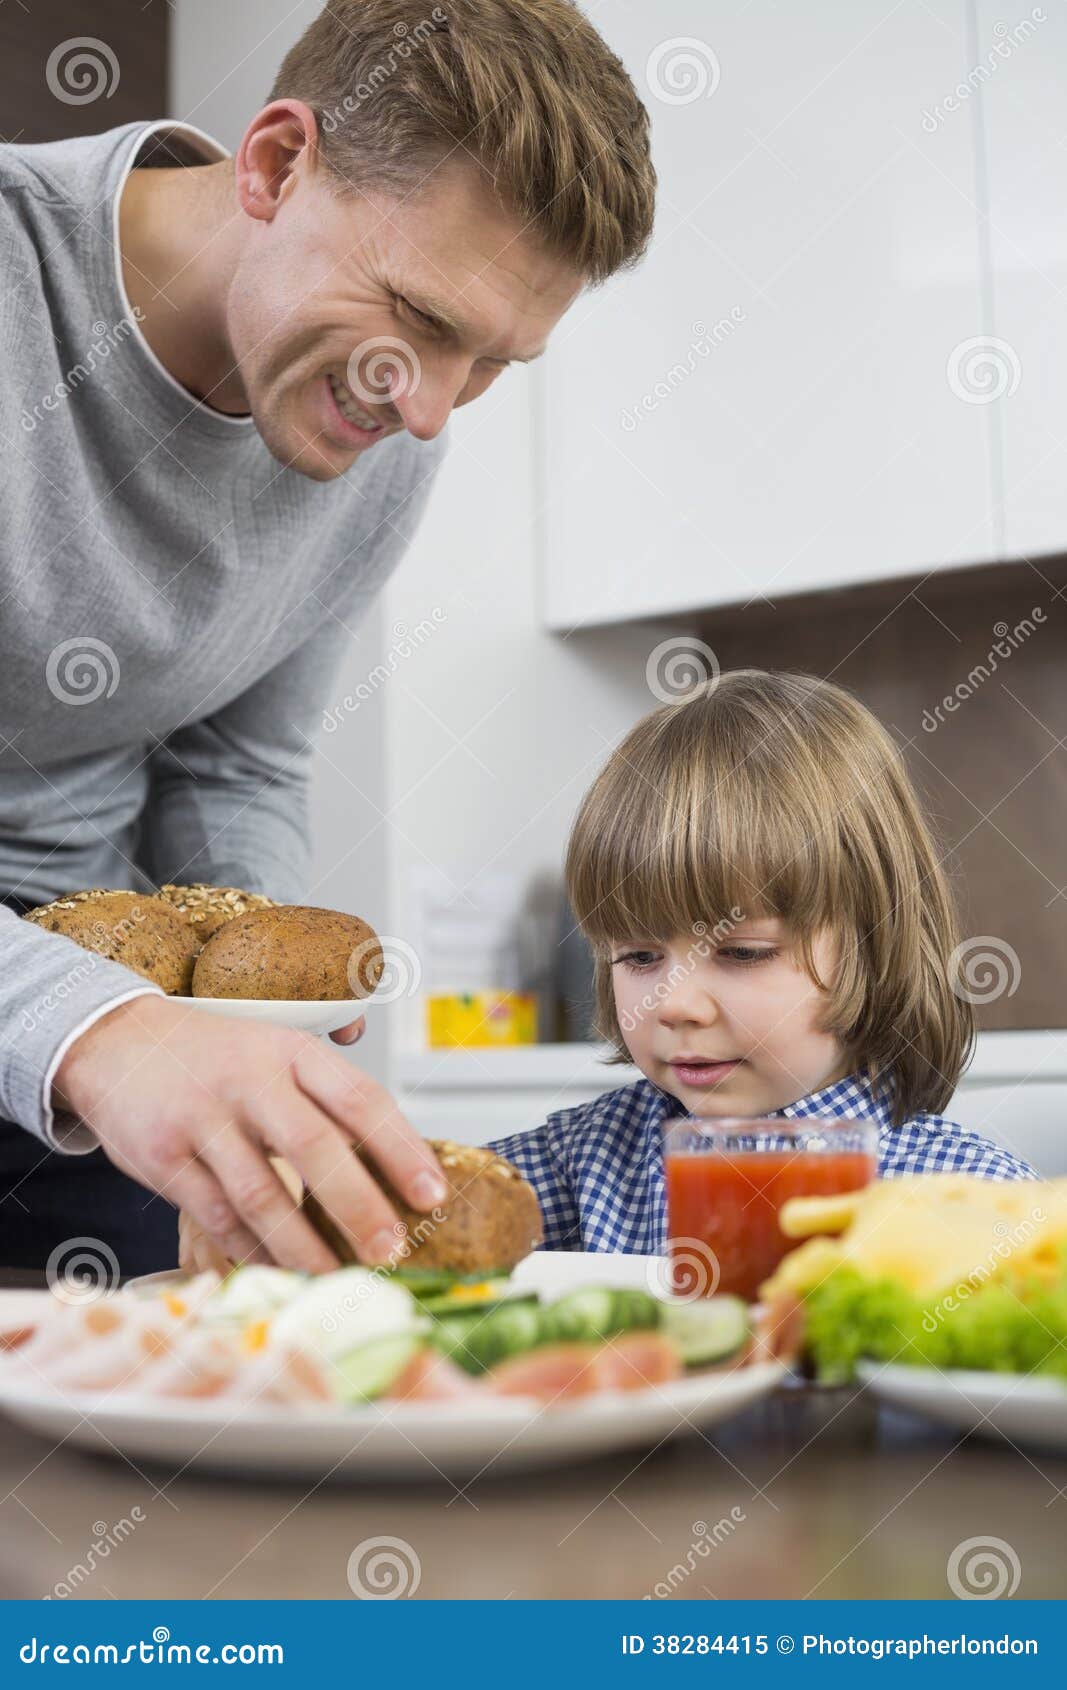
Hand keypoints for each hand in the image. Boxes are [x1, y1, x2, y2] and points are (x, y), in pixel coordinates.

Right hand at [53, 996, 447, 1273]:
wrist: (119, 1042)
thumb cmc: (218, 1058)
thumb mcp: (278, 1050)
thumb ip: (331, 1095)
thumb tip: (404, 1158)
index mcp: (292, 1051)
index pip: (360, 1099)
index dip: (401, 1150)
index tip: (431, 1195)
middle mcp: (250, 1080)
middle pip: (314, 1146)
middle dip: (358, 1205)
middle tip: (391, 1249)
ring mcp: (202, 1118)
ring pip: (261, 1192)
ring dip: (303, 1244)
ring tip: (338, 1276)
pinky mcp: (162, 1157)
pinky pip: (215, 1215)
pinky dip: (251, 1248)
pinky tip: (280, 1269)